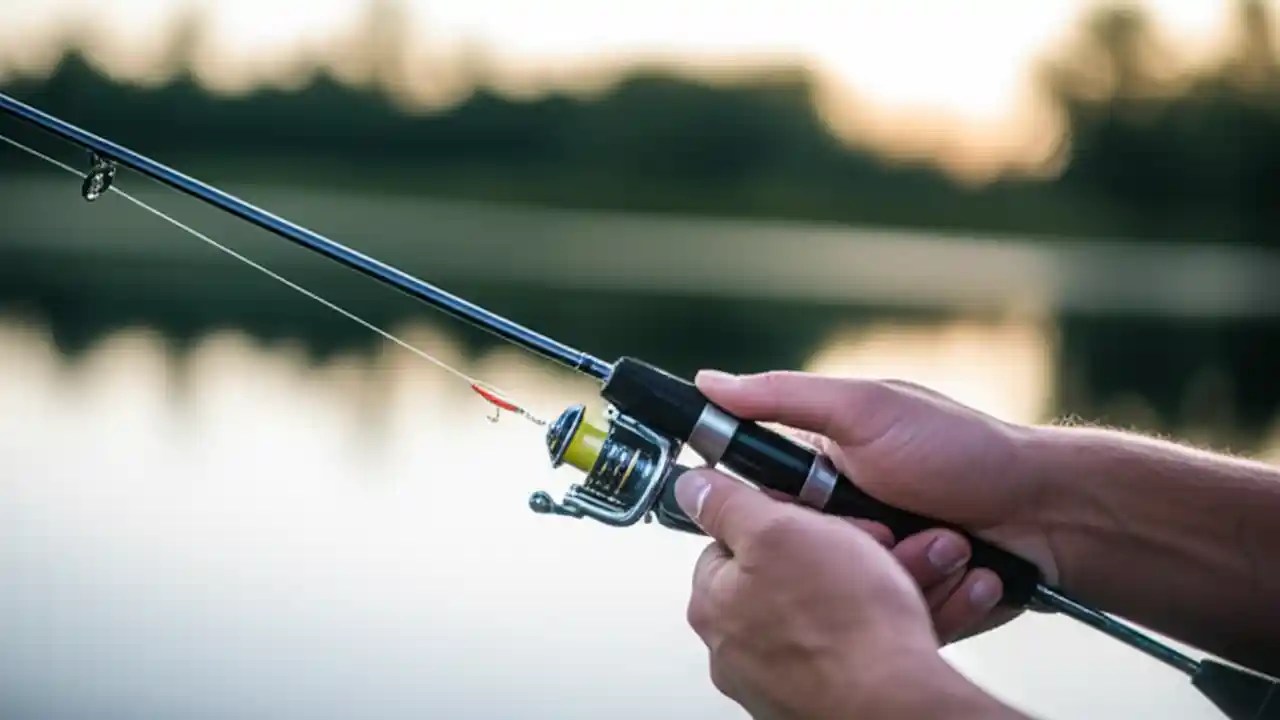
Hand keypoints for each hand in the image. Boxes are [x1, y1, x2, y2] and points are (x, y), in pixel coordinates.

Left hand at [676, 468, 1022, 719]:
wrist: (899, 706)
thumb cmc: (844, 627)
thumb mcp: (780, 531)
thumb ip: (729, 505)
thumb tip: (693, 487)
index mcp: (716, 603)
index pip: (734, 540)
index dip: (783, 516)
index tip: (817, 515)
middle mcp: (740, 647)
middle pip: (788, 571)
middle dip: (840, 549)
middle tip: (874, 545)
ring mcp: (783, 676)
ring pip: (831, 606)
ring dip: (874, 582)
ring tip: (908, 576)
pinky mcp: (826, 694)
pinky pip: (857, 642)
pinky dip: (887, 624)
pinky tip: (911, 616)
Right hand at [695, 369, 1060, 641]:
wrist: (1047, 511)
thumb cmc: (962, 450)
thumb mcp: (865, 410)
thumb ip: (784, 399)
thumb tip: (709, 382)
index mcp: (820, 467)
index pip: (763, 501)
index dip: (777, 515)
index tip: (815, 510)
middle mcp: (844, 516)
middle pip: (802, 556)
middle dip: (852, 547)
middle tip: (892, 525)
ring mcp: (878, 561)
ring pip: (847, 593)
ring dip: (898, 571)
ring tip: (943, 544)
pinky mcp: (906, 598)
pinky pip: (891, 616)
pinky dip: (929, 599)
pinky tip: (960, 570)